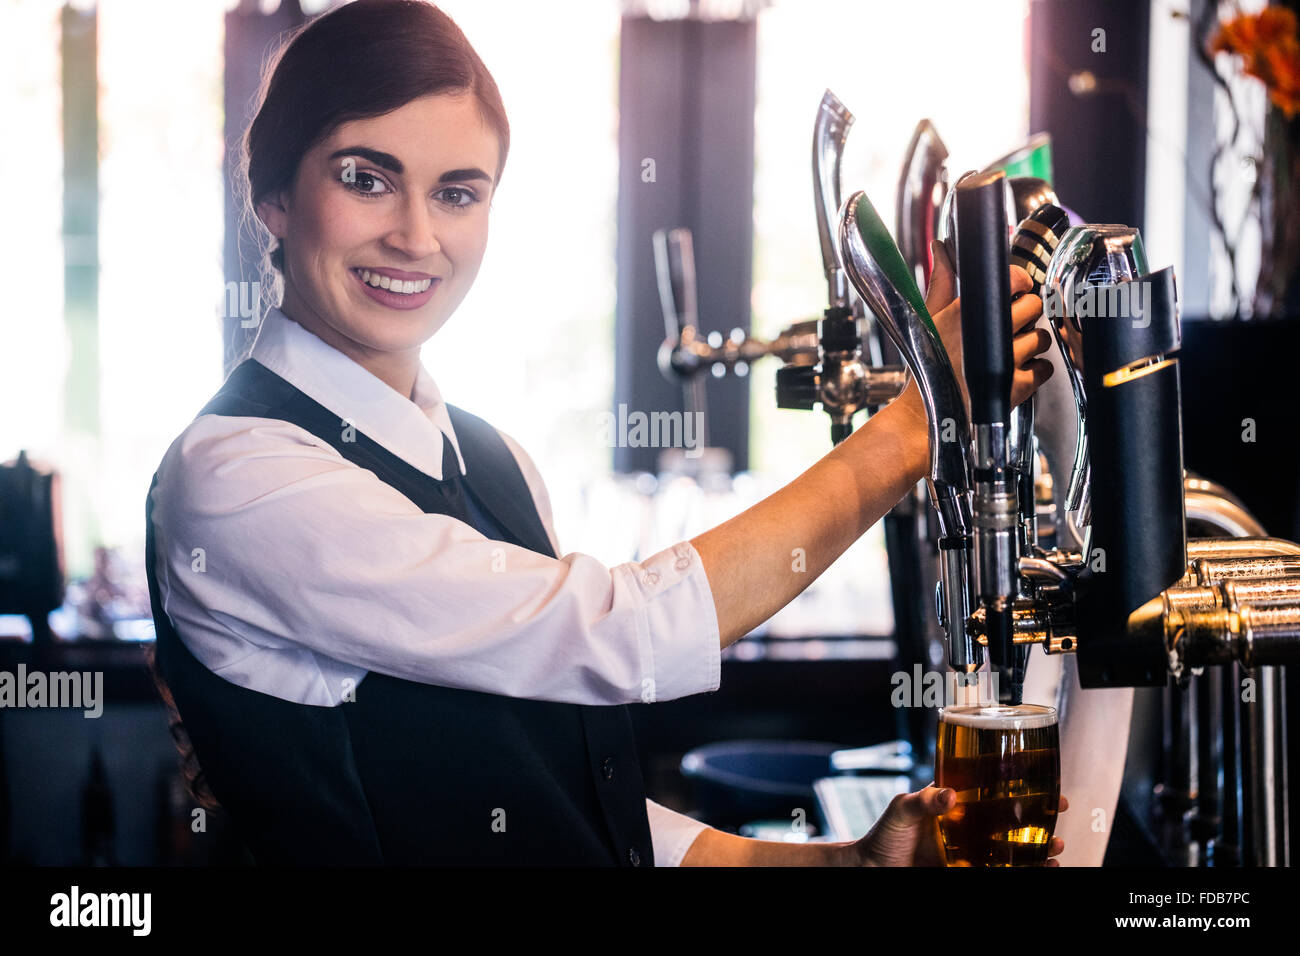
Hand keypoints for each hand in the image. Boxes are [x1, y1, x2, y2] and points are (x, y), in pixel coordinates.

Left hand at [839, 785, 1067, 866]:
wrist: (871, 868)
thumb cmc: (883, 836)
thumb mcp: (900, 810)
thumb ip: (921, 800)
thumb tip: (950, 794)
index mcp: (955, 804)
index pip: (992, 788)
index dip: (1020, 784)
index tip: (1046, 783)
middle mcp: (968, 825)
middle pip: (1011, 818)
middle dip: (1039, 816)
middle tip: (1060, 814)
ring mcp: (970, 851)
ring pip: (1012, 847)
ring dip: (1038, 847)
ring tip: (1056, 848)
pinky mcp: (968, 870)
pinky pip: (1000, 870)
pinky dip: (1022, 870)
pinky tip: (1041, 869)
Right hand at [923, 239, 1054, 416]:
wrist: (928, 413)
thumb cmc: (928, 366)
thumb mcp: (929, 317)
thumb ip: (942, 280)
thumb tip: (939, 248)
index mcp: (967, 311)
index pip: (1016, 279)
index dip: (1019, 285)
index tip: (1013, 294)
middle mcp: (989, 334)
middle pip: (1034, 306)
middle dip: (1026, 315)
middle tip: (1011, 326)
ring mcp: (1005, 361)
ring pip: (1042, 337)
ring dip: (1032, 344)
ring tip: (1012, 352)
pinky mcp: (1015, 387)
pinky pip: (1046, 368)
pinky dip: (1038, 370)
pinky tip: (1018, 372)